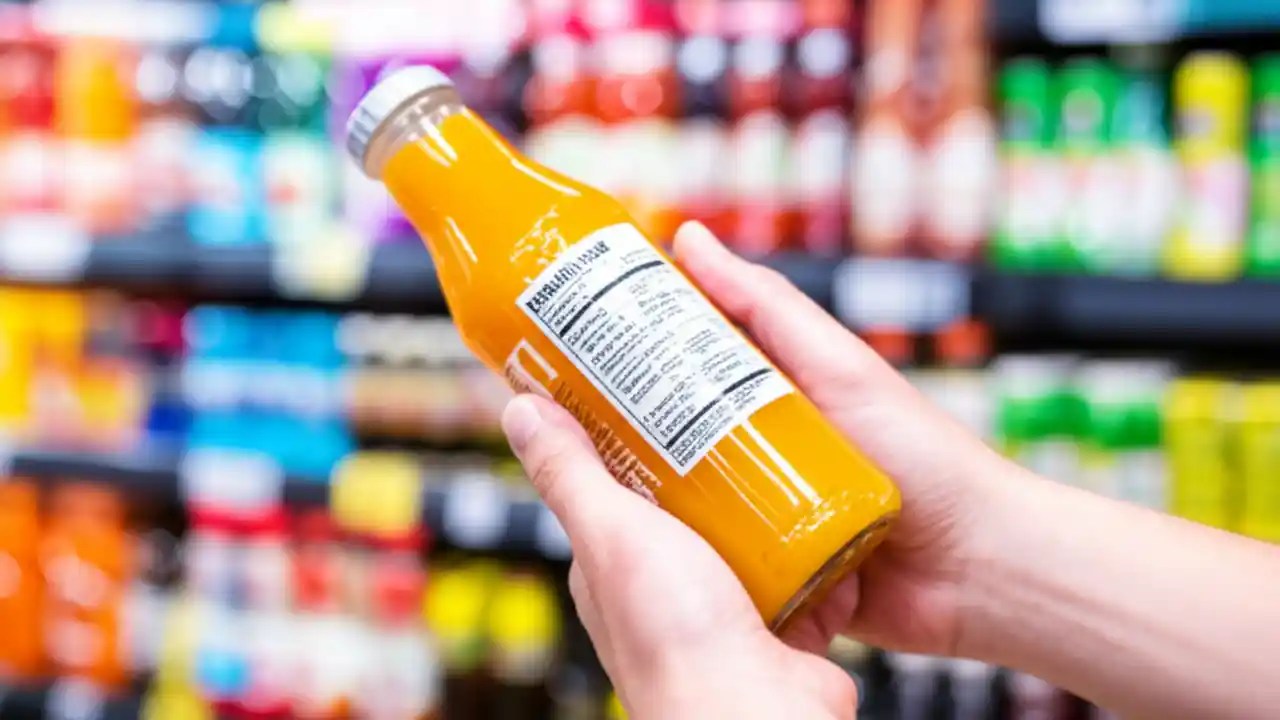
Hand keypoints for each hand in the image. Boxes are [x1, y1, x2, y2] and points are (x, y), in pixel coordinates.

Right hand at [500, 221, 1016, 716]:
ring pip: (686, 502)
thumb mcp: (838, 368)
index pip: (688, 364)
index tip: (572, 342)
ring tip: (589, 493)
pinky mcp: (773, 572)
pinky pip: (716, 562)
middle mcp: (764, 452)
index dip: (631, 353)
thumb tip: (688, 239)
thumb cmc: (922, 457)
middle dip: (624, 434)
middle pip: (675, 435)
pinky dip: (687, 560)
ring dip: (647, 502)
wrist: (977, 570)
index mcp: (775, 398)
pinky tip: (640, 555)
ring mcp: (766, 513)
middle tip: (562, 424)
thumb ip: (771, 309)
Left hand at [502, 393, 857, 718]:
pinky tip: (814, 494)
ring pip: (742, 524)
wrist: (758, 711)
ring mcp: (723, 598)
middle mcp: (664, 583)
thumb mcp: (612, 534)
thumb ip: (570, 474)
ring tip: (774, 431)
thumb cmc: (674, 642)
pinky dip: (804, 531)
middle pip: (682, 496)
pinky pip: (793, 557)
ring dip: (759, 487)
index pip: (608, 478)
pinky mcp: (778, 611)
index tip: (643, 377)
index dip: (622, 428)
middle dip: (704, 450)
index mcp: (612, 565)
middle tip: (723, 391)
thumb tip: (518, 410)